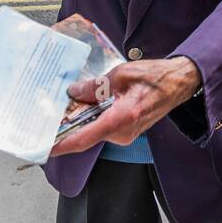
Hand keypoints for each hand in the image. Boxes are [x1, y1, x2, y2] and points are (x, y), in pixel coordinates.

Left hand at [49, 57, 200, 156]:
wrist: (179, 82)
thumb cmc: (156, 77)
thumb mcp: (121, 74)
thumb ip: (95, 86)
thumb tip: (75, 93)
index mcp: (120, 119)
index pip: (83, 139)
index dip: (60, 146)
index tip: (42, 148)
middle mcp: (122, 133)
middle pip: (85, 135)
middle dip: (67, 127)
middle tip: (49, 114)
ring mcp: (126, 134)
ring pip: (94, 131)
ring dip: (81, 120)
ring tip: (69, 103)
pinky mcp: (128, 131)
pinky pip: (103, 128)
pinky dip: (93, 118)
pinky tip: (88, 104)